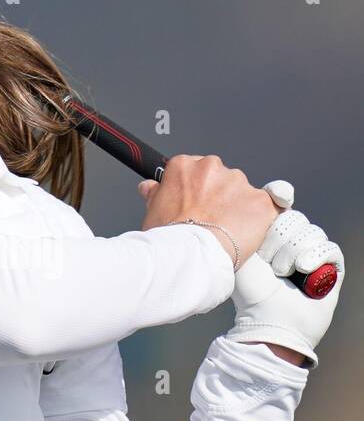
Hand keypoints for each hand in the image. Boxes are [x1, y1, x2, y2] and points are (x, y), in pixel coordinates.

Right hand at [138, 154, 278, 269]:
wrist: (190, 254)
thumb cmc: (168, 235)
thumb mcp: (152, 210)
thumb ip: (156, 193)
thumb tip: (150, 187)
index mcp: (184, 165)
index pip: (194, 168)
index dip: (196, 188)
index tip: (196, 201)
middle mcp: (212, 168)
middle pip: (220, 177)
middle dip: (219, 195)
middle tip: (211, 219)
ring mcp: (239, 184)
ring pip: (243, 191)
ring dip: (239, 206)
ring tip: (227, 230)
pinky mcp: (261, 202)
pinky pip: (270, 206)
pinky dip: (262, 218)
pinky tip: (251, 231)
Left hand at [227, 210, 344, 368]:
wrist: (270, 319)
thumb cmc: (249, 290)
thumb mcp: (241, 253)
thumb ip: (248, 223)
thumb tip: (261, 195)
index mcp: (268, 233)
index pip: (279, 203)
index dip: (280, 195)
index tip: (279, 197)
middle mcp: (291, 241)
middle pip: (295, 218)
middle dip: (280, 237)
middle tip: (269, 261)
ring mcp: (312, 254)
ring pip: (312, 232)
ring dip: (294, 252)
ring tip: (282, 273)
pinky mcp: (332, 269)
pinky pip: (330, 248)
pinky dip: (316, 257)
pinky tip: (302, 269)